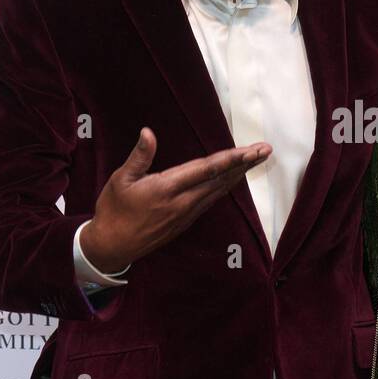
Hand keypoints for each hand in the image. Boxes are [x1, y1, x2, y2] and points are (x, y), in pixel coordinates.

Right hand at [80, 127, 271, 272]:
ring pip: (219, 190)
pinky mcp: (185, 221)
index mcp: (167, 188)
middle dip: (244, 163)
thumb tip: (148, 132)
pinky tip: (234, 179)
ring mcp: (186, 214)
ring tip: (256, 160)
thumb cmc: (113, 210)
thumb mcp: (120, 180)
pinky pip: (211, 200)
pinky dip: (226, 186)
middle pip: (220, 179)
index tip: (251, 149)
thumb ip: (139, 156)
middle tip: (266, 150)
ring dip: (239, 174)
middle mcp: (183, 202)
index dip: (231, 158)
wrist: (111, 247)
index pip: (206, 169)